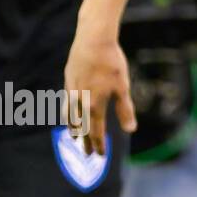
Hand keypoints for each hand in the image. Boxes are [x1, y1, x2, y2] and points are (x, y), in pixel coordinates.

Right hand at [64, 26, 136, 155]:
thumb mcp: (123, 87)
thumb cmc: (112, 64)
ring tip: (75, 138)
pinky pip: (65, 103)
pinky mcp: (68, 81)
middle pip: (81, 128)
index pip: (96, 131)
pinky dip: (67, 114)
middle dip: (85, 142)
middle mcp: (79, 102)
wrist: (93, 41)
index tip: (101, 155)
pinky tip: (69, 113)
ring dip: (73, 129)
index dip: (99, 145)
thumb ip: (125, 109)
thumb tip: (131, 130)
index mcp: (94, 105)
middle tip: (87, 154)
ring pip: (69, 117)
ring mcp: (71, 92)